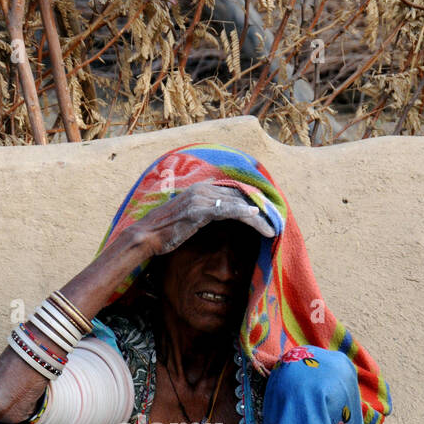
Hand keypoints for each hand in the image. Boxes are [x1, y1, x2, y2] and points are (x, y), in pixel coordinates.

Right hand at [129, 182, 273, 261]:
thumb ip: (202, 212)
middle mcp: (203, 189)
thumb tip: (216, 214)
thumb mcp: (186, 218)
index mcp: (200, 188)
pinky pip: (230, 211)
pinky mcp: (201, 211)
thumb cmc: (164, 231)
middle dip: (261, 207)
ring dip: (259, 216)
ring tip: (272, 227)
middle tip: (276, 219)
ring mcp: (202, 198)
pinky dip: (247, 215)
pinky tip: (260, 221)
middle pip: (240, 195)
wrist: (147, 235)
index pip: (233, 191)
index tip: (267, 211)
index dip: (252, 200)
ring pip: (238, 203)